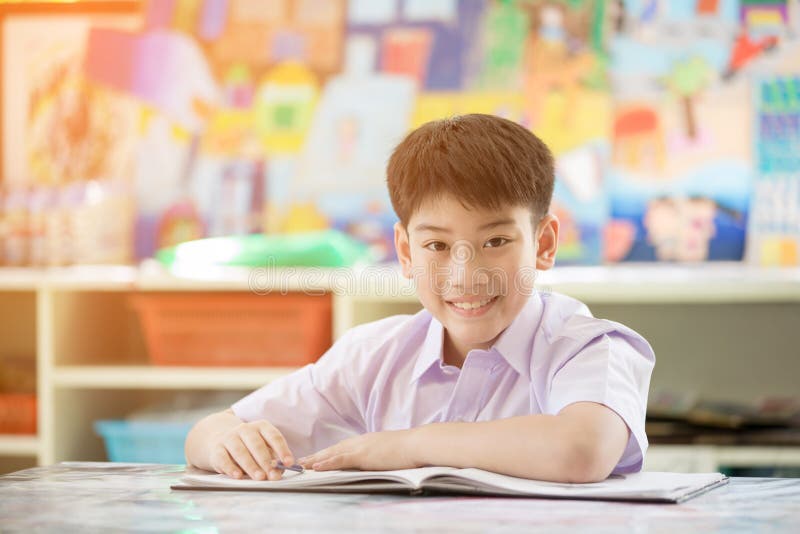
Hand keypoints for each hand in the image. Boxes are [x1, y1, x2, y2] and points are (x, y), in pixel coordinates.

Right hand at [209, 420, 293, 480]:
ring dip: (251, 466)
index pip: (274, 436)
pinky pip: (224, 458)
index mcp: (261, 427)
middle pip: (257, 445)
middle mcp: (245, 429)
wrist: (219, 439)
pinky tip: (238, 476)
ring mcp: (230, 438)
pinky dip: (231, 468)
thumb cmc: (248, 446)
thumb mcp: (262, 447)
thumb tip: (279, 471)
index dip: (282, 450)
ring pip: (240, 452)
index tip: (289, 463)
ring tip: (259, 477)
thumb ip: (272, 458)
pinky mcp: (217, 449)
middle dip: (266, 462)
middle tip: (273, 475)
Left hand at [298, 430, 419, 471]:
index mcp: (367, 441)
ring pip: (333, 453)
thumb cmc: (409, 449)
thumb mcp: (390, 451)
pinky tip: (316, 467)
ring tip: (302, 465)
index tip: (318, 458)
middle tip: (302, 461)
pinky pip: (341, 459)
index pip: (343, 447)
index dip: (329, 453)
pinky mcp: (363, 455)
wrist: (416, 444)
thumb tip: (377, 461)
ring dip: (316, 459)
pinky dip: (327, 463)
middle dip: (317, 456)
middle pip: (334, 449)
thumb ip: (380, 454)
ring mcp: (361, 447)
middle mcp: (360, 441)